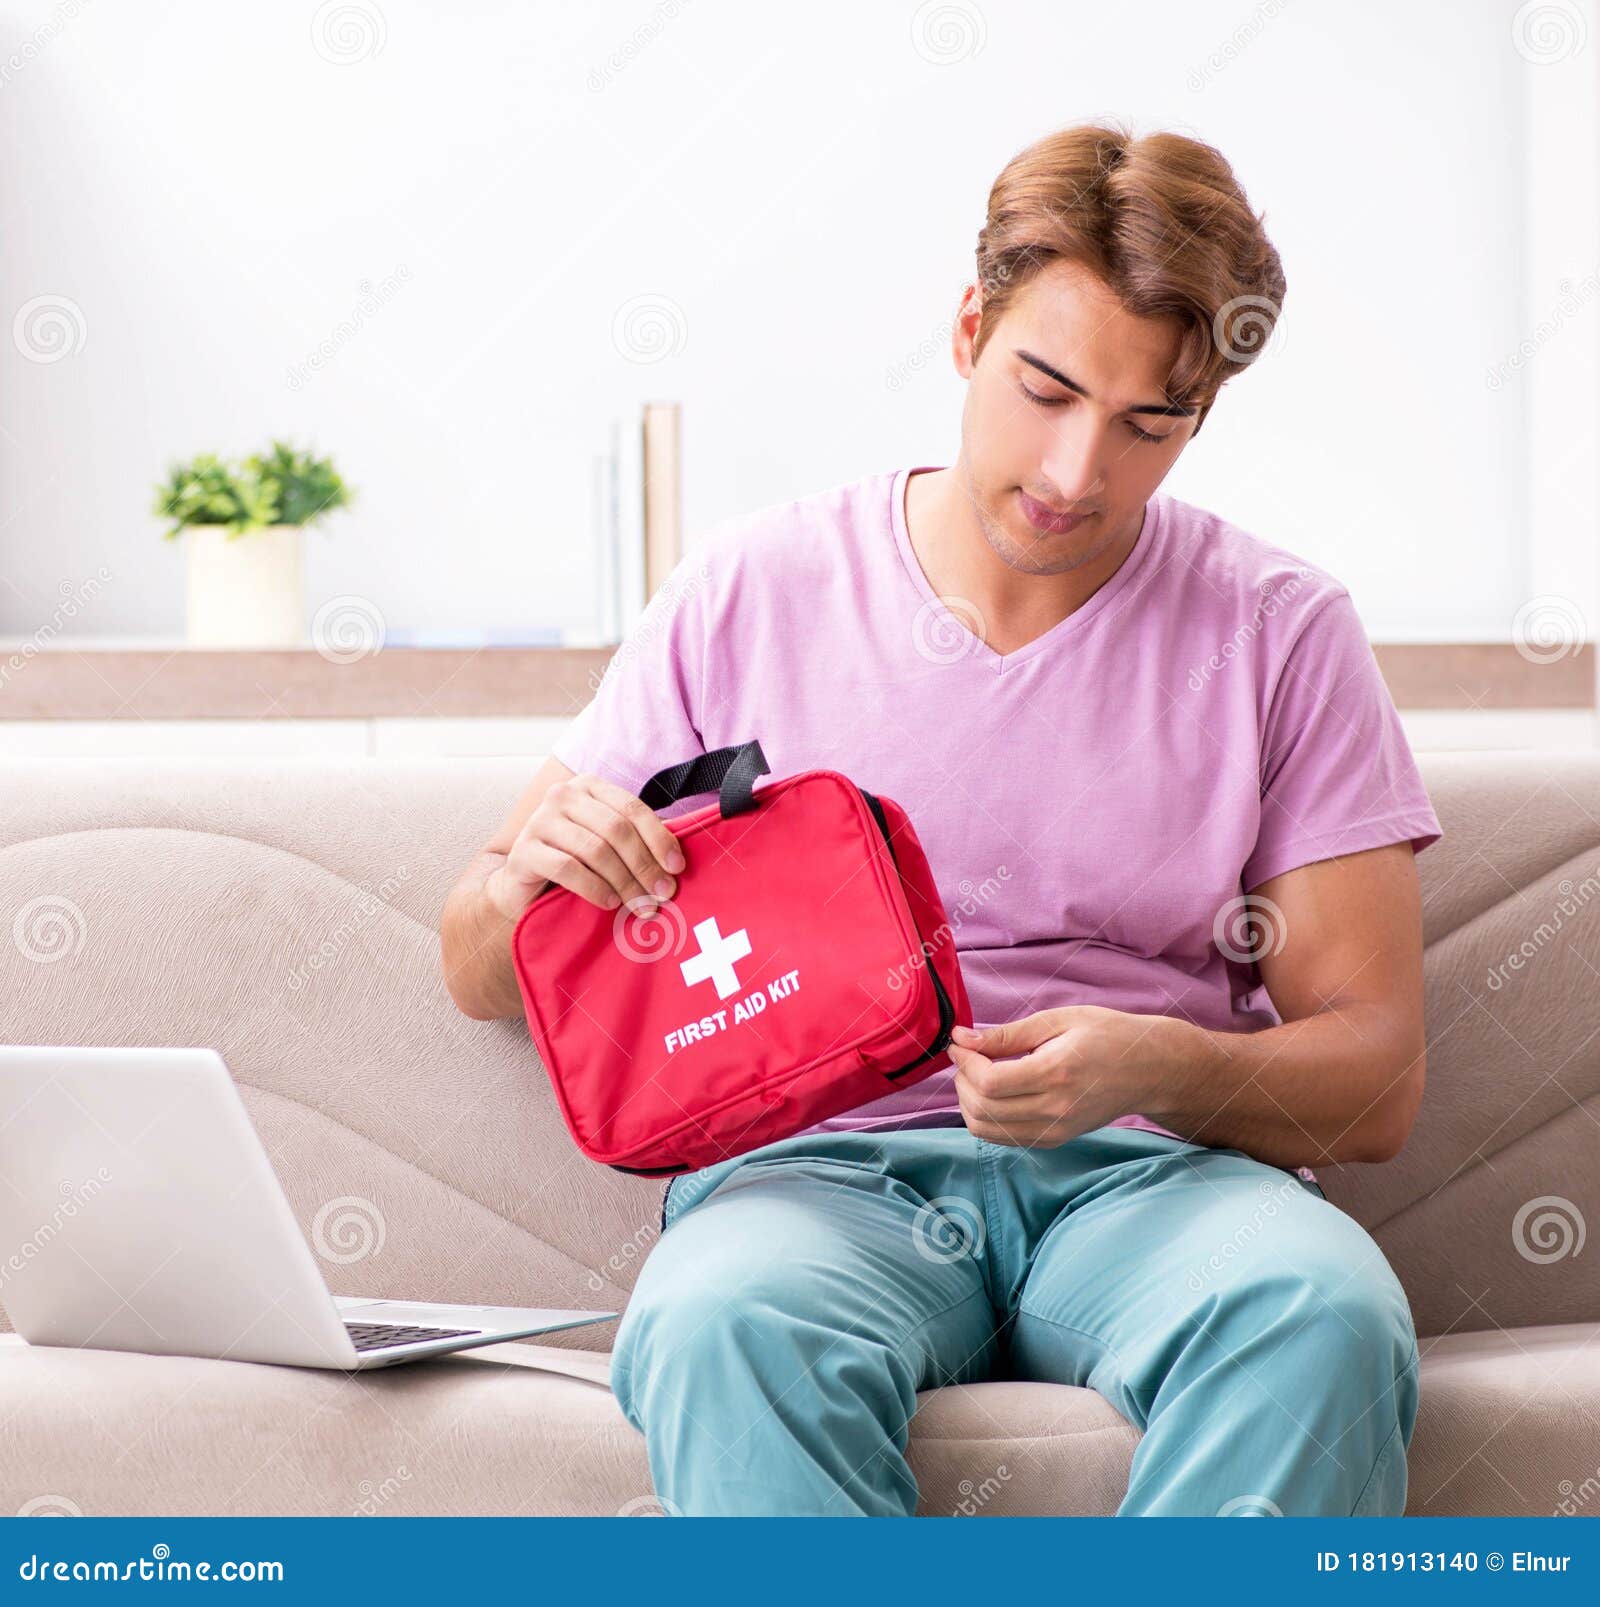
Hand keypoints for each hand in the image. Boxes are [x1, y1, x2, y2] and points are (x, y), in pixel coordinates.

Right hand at [485, 772, 684, 919]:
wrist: (522, 885)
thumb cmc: (574, 862)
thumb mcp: (606, 844)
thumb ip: (635, 841)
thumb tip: (676, 862)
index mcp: (589, 787)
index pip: (633, 807)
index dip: (659, 838)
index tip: (678, 868)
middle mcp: (562, 796)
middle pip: (616, 829)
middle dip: (645, 865)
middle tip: (663, 894)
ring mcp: (539, 821)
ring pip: (595, 849)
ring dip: (625, 882)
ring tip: (641, 905)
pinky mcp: (523, 851)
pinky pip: (568, 868)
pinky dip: (595, 888)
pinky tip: (610, 902)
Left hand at [946, 1004, 1185, 1147]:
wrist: (1149, 1069)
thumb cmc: (1107, 1035)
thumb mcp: (1058, 1020)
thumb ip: (1008, 1034)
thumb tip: (962, 1038)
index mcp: (1056, 1074)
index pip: (990, 1083)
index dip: (965, 1063)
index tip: (959, 1042)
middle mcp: (1055, 1110)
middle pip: (982, 1111)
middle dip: (961, 1081)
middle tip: (966, 1056)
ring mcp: (1055, 1131)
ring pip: (986, 1131)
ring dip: (968, 1102)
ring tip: (977, 1074)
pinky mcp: (1055, 1140)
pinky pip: (1004, 1138)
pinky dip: (986, 1117)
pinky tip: (993, 1092)